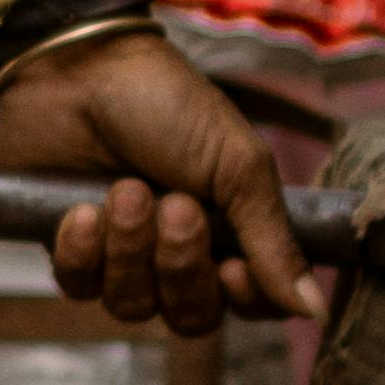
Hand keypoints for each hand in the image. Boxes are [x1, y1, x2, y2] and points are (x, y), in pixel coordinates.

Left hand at [0, 24, 319, 334]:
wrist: (80, 69)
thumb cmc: (168, 104)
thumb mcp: (237, 165)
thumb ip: (273, 241)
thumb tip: (315, 312)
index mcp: (230, 232)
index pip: (250, 304)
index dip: (243, 299)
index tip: (233, 267)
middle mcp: (177, 253)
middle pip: (191, 314)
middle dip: (181, 264)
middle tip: (175, 205)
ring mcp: (121, 255)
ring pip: (131, 306)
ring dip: (130, 249)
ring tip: (124, 189)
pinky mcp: (69, 248)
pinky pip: (78, 287)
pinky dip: (82, 250)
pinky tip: (81, 208)